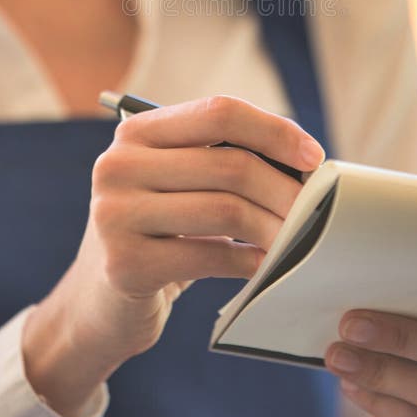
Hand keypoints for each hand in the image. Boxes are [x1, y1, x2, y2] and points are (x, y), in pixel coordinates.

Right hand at [23, 95, 323, 416]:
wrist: (100, 304)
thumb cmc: (158, 234)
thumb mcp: (178, 184)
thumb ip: (222, 161)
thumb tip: (302, 164)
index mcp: (136, 132)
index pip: (218, 112)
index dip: (274, 131)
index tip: (313, 157)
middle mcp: (118, 164)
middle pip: (229, 163)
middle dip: (285, 188)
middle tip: (316, 210)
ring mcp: (115, 214)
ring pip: (226, 208)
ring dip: (274, 227)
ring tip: (296, 239)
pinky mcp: (124, 263)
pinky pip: (211, 254)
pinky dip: (248, 261)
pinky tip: (263, 266)